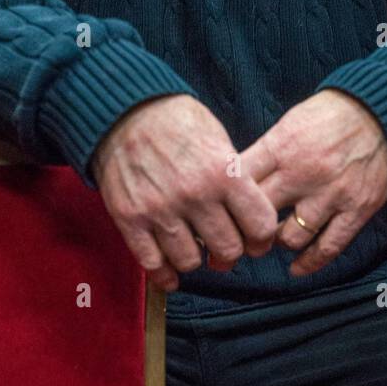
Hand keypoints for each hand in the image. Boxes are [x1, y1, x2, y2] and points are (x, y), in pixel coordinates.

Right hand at [90, 94, 278, 292]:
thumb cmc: (176, 121)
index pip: (260, 227)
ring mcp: (160, 209)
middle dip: (229, 253)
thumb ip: (235, 178)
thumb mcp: (218, 138)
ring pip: (191, 262)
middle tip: (223, 247)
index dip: (261, 239)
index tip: (255, 240)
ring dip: (196, 259)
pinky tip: (170, 270)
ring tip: (194, 248)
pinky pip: (153, 263)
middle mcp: (195, 195)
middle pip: (227, 250)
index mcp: (224, 172)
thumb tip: (249, 215)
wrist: (124, 111)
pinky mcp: (130, 219)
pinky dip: (164, 274)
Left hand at [238, 88, 386, 276]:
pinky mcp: (356, 210)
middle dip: (244, 229)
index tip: (218, 211)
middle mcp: (303, 174)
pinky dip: (309, 262)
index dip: (223, 200)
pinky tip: (296, 267)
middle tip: (239, 235)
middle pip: (259, 214)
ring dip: (276, 242)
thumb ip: (265, 154)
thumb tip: (235, 181)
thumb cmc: (330, 116)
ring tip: (272, 239)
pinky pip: (328, 247)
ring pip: (289, 238)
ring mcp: (331, 195)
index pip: (240, 182)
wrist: (382, 112)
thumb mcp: (289, 124)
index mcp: (282, 148)